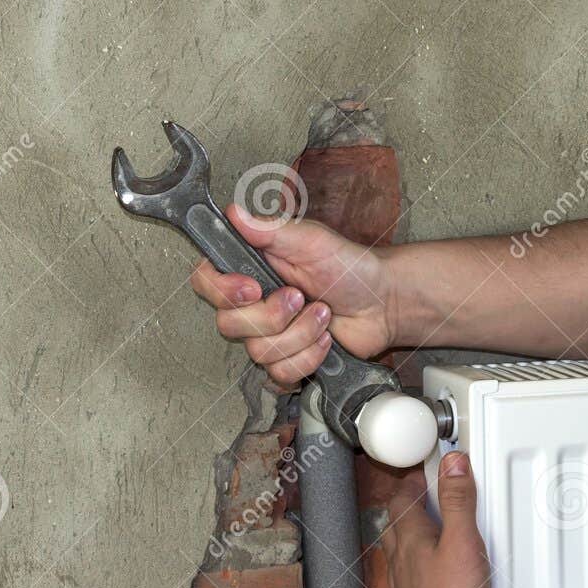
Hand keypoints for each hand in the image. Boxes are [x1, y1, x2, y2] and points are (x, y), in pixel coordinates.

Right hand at [189, 204, 396, 385]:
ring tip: (324, 315)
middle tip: (302, 298)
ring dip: (300, 334)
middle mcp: (252, 305)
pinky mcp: (287, 361)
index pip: (205, 283)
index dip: (222, 291)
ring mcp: (268, 336)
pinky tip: (325, 341)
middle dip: (273, 315)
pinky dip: (308, 358)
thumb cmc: (348, 267)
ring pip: (259, 351)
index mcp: (249, 269)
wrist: (382, 301)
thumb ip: (270, 230)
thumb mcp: (311, 240)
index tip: (252, 288)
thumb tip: (234, 213)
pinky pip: (280, 373)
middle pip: (228, 324)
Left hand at [380, 451, 494, 587]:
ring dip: (412, 536)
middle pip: (396, 525)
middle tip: (422, 493)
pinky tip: (435, 575)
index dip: (412, 480)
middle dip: (407, 506)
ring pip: (401, 554)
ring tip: (428, 528)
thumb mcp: (462, 542)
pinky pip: (413, 579)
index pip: (403, 500)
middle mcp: (401, 564)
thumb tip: (452, 464)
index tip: (423, 467)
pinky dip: (421, 566)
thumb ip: (458, 501)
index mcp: (410, 541)